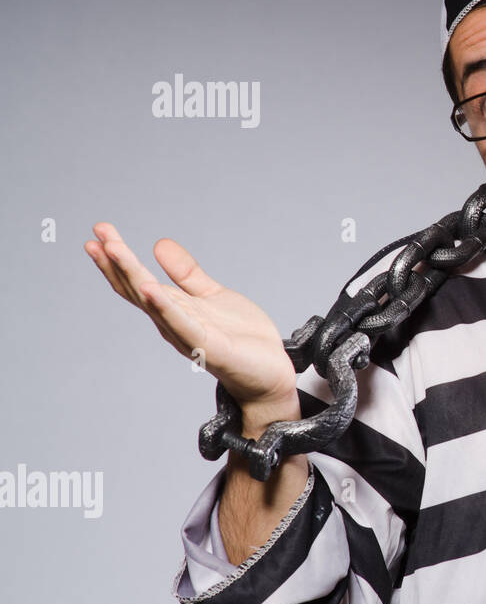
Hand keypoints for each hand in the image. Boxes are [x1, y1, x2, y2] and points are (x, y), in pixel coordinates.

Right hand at [85, 222, 297, 408]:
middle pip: (138, 288)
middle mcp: (173, 321)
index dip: (118, 258)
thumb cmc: (241, 337)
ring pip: (153, 302)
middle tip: (98, 234)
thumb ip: (186, 273)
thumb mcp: (211, 294)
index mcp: (174, 308)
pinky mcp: (207, 346)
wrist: (269, 372)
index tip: (101, 231)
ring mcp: (187, 334)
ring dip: (132, 276)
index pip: (138, 280)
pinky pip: (182, 324)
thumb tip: (159, 244)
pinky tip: (150, 289)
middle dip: (117, 261)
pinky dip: (164, 307)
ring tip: (113, 250)